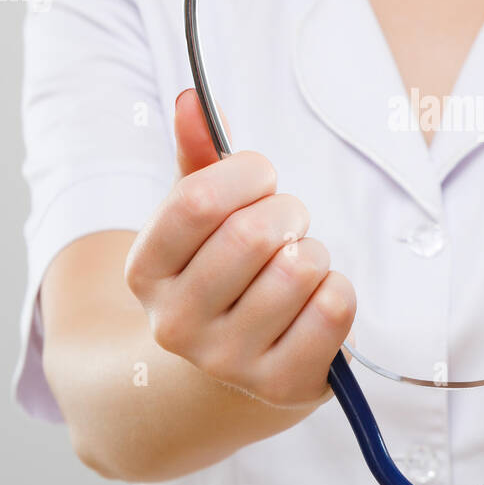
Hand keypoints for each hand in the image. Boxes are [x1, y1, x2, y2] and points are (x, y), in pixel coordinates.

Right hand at [124, 90, 355, 407]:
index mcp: (144, 272)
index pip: (198, 200)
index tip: (261, 177)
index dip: (247, 173)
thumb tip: (191, 99)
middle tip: (288, 225)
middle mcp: (174, 324)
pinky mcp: (281, 385)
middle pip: (254, 234)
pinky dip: (339, 290)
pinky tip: (318, 300)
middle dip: (289, 212)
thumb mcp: (202, 219)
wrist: (238, 368)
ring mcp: (226, 361)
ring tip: (298, 266)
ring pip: (300, 269)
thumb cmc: (226, 273)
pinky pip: (334, 309)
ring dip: (314, 252)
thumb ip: (198, 156)